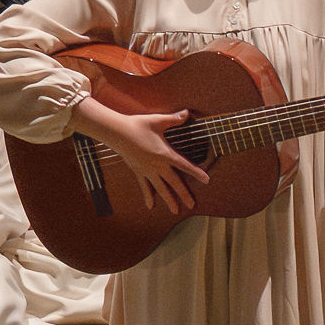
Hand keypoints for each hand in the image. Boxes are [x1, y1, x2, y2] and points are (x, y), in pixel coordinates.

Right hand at [75, 99, 208, 214]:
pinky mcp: (138, 172)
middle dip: (184, 194)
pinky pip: (144, 187)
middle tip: (192, 205)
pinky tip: (151, 206)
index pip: (184, 165)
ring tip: (176, 211)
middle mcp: (157, 165)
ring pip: (161, 188)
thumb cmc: (138, 125)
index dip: (196, 173)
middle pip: (174, 182)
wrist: (118, 132)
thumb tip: (187, 113)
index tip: (206, 180)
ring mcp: (147, 171)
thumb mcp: (158, 121)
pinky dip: (148, 196)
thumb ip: (174, 119)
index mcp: (165, 154)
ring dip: (169, 200)